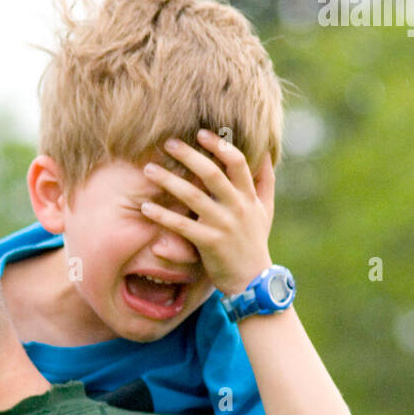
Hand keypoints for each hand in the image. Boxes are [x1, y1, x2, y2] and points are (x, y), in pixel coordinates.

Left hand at [141, 131, 274, 295]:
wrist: (253, 281)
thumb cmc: (255, 242)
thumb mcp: (265, 210)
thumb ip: (265, 181)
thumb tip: (267, 152)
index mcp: (249, 196)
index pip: (237, 162)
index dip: (219, 145)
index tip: (201, 133)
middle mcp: (237, 207)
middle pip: (212, 173)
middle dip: (189, 155)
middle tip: (168, 143)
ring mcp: (223, 225)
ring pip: (193, 196)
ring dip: (169, 181)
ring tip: (149, 169)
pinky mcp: (209, 243)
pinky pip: (182, 226)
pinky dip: (162, 216)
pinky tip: (145, 208)